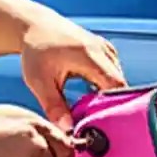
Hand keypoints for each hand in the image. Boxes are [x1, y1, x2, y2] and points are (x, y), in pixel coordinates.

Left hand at [21, 5, 126, 131]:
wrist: (35, 26)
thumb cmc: (35, 52)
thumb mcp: (38, 81)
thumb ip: (53, 106)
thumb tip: (67, 129)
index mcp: (90, 55)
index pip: (116, 85)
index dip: (115, 107)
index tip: (104, 125)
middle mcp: (103, 50)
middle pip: (121, 85)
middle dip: (111, 106)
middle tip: (96, 124)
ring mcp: (107, 49)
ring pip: (118, 81)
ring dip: (108, 97)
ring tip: (90, 111)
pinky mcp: (106, 52)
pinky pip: (114, 75)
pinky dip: (106, 88)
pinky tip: (91, 98)